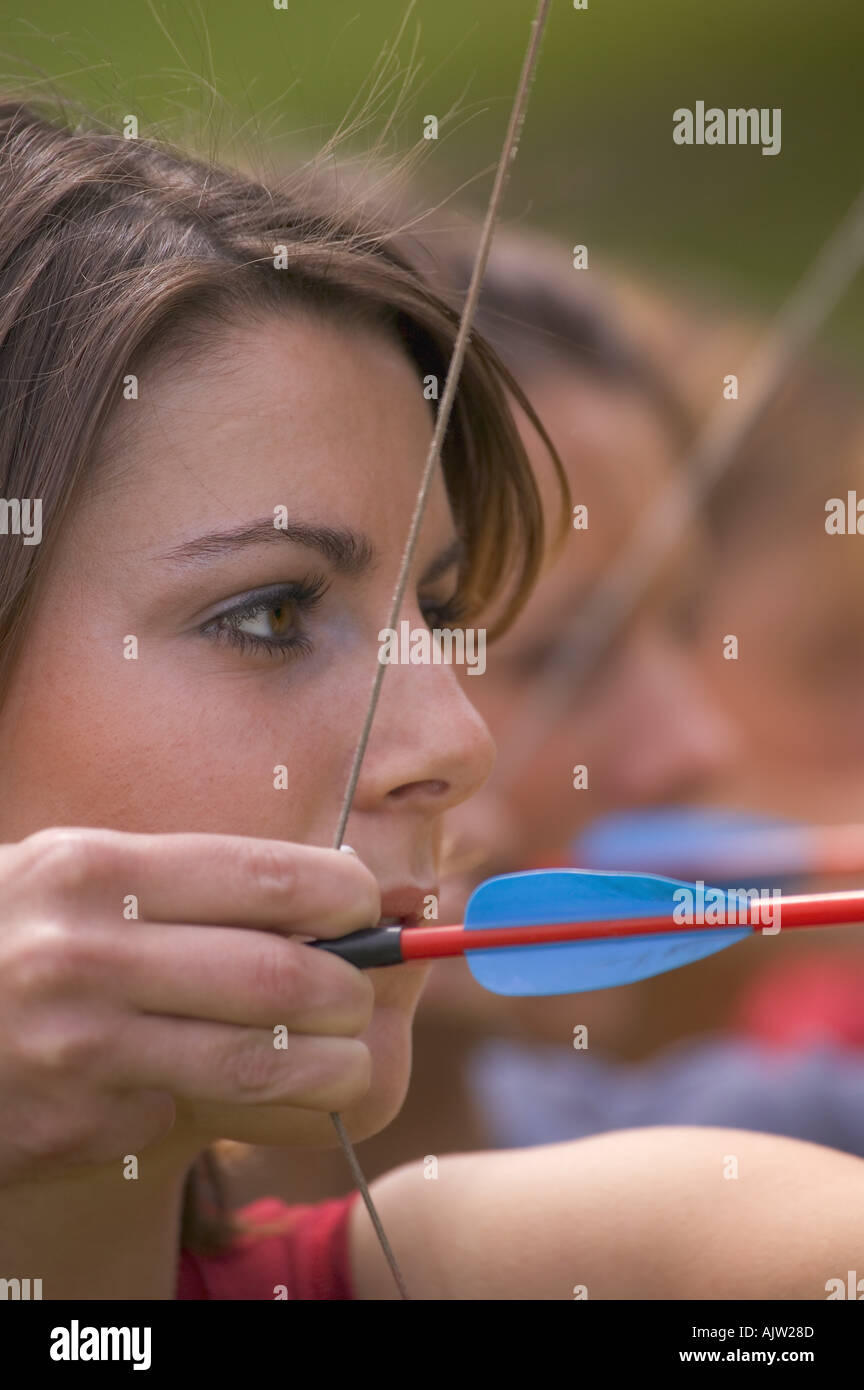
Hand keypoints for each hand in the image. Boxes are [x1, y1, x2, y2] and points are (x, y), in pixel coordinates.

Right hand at [0, 827, 377, 1186]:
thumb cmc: (14, 934)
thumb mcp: (78, 878)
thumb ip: (188, 886)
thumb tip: (330, 899)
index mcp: (96, 872)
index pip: (265, 878)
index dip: (344, 896)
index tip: (370, 909)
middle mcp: (84, 957)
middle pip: (277, 976)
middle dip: (347, 990)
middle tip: (358, 998)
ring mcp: (76, 1052)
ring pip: (254, 1063)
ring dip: (326, 1068)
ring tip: (347, 1064)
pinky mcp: (71, 1129)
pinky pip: (181, 1113)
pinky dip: (210, 1102)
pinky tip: (197, 1083)